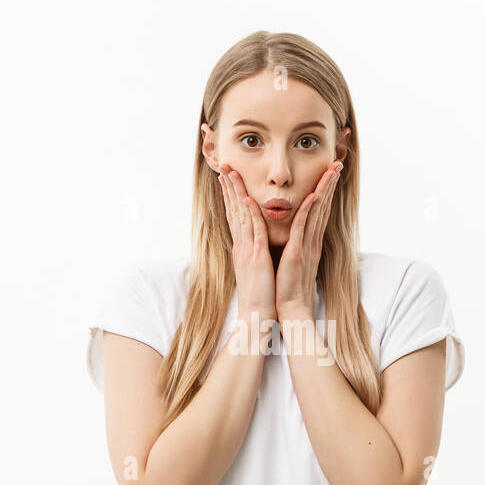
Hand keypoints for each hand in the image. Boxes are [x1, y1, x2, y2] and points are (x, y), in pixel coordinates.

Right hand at [218, 163, 276, 321]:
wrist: (257, 316)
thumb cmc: (260, 296)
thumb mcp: (255, 269)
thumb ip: (253, 253)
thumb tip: (252, 244)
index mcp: (242, 248)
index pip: (235, 216)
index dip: (230, 196)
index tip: (227, 179)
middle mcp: (242, 246)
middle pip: (233, 211)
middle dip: (228, 188)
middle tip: (223, 167)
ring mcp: (248, 251)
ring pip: (241, 216)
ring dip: (237, 193)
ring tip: (231, 173)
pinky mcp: (257, 258)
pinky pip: (255, 231)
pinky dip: (252, 214)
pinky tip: (248, 199)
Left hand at [275, 161, 341, 317]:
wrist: (290, 310)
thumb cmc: (288, 289)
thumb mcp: (294, 262)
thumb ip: (296, 246)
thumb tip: (296, 237)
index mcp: (310, 243)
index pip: (319, 212)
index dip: (325, 192)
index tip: (330, 174)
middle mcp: (312, 242)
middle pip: (324, 207)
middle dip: (330, 184)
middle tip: (337, 164)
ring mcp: (306, 246)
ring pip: (317, 212)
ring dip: (324, 190)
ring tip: (332, 171)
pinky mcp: (297, 253)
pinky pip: (303, 228)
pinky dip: (308, 211)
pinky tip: (313, 196)